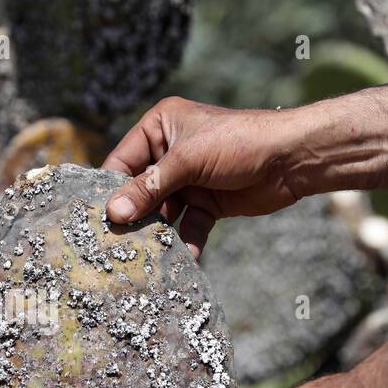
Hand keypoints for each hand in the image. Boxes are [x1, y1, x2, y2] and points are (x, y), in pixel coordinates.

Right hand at [102, 97, 301, 255]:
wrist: (292, 158)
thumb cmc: (237, 143)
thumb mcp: (187, 161)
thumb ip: (149, 188)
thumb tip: (113, 213)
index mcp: (160, 128)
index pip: (123, 161)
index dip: (111, 189)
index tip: (95, 219)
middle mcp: (170, 153)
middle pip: (140, 190)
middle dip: (134, 216)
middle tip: (115, 244)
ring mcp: (189, 180)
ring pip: (163, 212)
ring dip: (157, 234)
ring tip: (145, 257)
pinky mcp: (207, 203)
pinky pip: (188, 226)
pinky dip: (185, 242)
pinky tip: (182, 260)